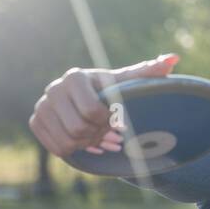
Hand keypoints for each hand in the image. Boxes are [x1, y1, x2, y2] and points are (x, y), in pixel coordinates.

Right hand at [27, 53, 180, 157]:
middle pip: (78, 129)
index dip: (108, 121)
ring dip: (87, 143)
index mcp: (74, 77)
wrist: (90, 101)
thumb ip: (148, 73)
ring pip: (66, 142)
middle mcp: (53, 88)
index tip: (116, 116)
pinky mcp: (36, 122)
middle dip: (97, 133)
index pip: (92, 112)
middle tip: (107, 128)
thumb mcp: (129, 84)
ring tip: (96, 134)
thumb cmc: (113, 92)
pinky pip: (56, 148)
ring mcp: (41, 105)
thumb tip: (173, 59)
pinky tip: (84, 140)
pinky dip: (74, 150)